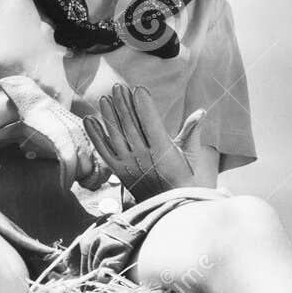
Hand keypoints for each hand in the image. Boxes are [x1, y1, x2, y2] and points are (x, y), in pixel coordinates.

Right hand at [0, 75, 108, 191]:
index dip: (102, 177)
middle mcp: (88, 134)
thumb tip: (94, 180)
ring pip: (85, 168)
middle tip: (80, 184)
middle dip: (90, 181)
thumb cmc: (53, 127)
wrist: (34, 104)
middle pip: (98, 169)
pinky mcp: (61, 137)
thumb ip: (86, 155)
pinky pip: (70, 164)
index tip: (90, 183)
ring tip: (68, 180)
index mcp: (94, 135)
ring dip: (77, 179)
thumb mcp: (74, 139)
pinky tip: (64, 186)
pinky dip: (67, 179)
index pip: (108, 162)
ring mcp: (75, 135)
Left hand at [82, 85, 205, 204]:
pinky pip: (104, 151)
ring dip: (109, 116)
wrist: (167, 205)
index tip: (139, 89)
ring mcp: (129, 164)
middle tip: (119, 87)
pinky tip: (90, 120)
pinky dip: (96, 136)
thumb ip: (191, 131)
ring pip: (116, 136)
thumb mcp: (189, 155)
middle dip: (124, 105)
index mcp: (163, 152)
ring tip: (105, 99)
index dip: (145, 106)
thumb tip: (201, 111)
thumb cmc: (181, 177)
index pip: (152, 124)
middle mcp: (144, 157)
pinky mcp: (118, 171)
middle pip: (131, 126)